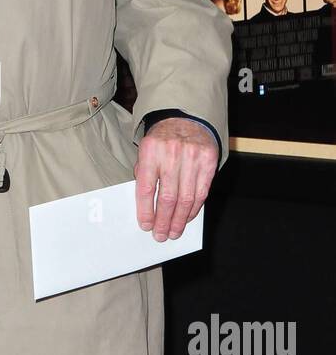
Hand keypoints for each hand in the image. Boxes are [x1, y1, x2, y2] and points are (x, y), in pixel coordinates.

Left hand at [134, 117, 217, 240]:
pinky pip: (201, 192)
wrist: (185, 119)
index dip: (146, 210)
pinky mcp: (209, 160)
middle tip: (160, 235)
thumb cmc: (161, 142)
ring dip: (180, 220)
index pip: (147, 187)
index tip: (146, 225)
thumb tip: (147, 210)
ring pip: (186, 198)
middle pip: (168, 196)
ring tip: (174, 232)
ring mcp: (193, 156)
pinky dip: (193, 209)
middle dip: (164, 220)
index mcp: (150, 150)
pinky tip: (187, 218)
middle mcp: (172, 152)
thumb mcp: (146, 152)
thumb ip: (145, 176)